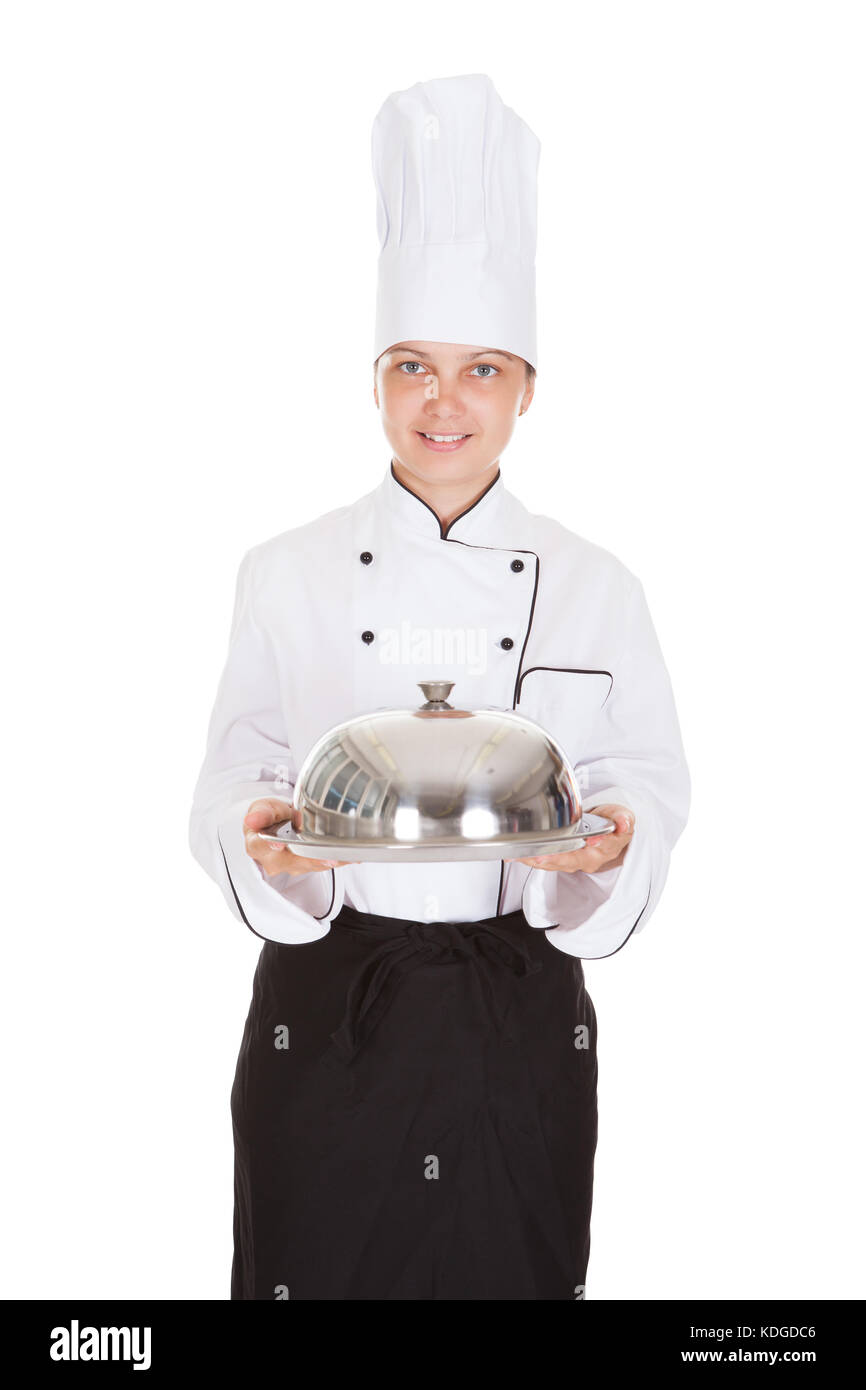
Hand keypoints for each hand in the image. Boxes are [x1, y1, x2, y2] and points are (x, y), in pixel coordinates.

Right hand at [243, 798, 350, 876]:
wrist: (278, 826)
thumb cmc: (270, 817)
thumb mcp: (263, 808)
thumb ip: (262, 813)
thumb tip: (252, 819)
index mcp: (257, 844)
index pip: (262, 847)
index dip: (272, 845)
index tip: (280, 843)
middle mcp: (274, 860)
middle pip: (292, 861)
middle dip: (312, 859)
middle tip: (329, 858)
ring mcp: (292, 865)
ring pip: (311, 865)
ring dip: (331, 860)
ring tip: (347, 855)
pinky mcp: (308, 866)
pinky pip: (324, 864)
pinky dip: (340, 859)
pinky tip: (354, 856)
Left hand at [504, 803, 634, 873]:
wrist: (606, 834)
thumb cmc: (611, 824)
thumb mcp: (621, 816)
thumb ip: (622, 818)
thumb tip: (625, 823)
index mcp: (608, 845)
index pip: (603, 845)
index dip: (596, 843)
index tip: (590, 841)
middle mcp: (591, 857)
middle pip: (574, 859)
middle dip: (556, 857)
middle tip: (541, 855)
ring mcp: (575, 861)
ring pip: (556, 863)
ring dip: (538, 860)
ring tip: (523, 855)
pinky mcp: (560, 861)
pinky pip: (545, 863)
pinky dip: (530, 860)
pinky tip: (516, 856)